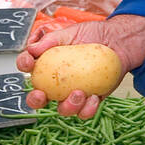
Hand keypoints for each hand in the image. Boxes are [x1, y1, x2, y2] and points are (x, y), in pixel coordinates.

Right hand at [17, 14, 144, 118]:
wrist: (119, 41)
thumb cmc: (93, 34)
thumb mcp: (70, 32)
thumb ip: (50, 40)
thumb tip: (31, 48)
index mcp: (48, 64)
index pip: (29, 67)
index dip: (24, 65)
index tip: (28, 62)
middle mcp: (58, 83)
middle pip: (39, 98)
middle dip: (35, 100)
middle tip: (41, 95)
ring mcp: (73, 93)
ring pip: (63, 109)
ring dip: (67, 105)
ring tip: (79, 93)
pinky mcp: (90, 100)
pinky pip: (85, 112)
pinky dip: (88, 109)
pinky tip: (94, 97)